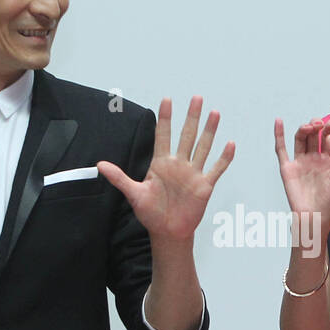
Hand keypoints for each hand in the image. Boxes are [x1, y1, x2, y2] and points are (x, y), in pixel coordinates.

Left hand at [97, 96, 233, 241]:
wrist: (168, 232)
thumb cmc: (151, 213)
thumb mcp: (134, 194)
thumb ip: (119, 178)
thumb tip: (100, 165)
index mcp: (161, 164)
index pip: (163, 135)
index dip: (165, 118)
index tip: (167, 99)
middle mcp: (178, 164)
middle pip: (186, 135)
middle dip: (191, 117)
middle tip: (196, 98)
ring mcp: (193, 174)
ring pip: (203, 147)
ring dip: (209, 131)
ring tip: (214, 113)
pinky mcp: (204, 186)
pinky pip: (216, 169)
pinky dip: (224, 158)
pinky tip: (230, 144)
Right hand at [274, 117, 329, 228]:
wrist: (315, 216)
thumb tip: (329, 138)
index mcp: (328, 158)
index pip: (328, 136)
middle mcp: (313, 157)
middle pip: (314, 134)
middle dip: (318, 125)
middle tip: (320, 125)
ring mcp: (300, 162)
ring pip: (300, 138)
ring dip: (304, 128)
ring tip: (310, 127)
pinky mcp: (288, 168)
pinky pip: (281, 149)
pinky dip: (279, 134)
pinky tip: (279, 121)